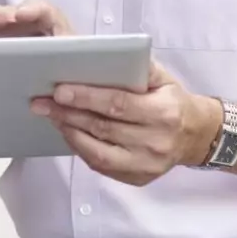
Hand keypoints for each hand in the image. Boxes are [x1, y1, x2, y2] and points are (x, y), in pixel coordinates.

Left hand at [32, 63, 222, 185]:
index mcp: (163, 113)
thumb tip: (98, 58)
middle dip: (68, 114)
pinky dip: (81, 148)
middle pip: (103, 128)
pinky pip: (102, 166)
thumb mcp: (163, 78)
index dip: (86, 97)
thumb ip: (136, 68)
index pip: (118, 104)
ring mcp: (146, 165)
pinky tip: (69, 132)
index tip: (59, 90)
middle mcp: (155, 143)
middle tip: (41, 102)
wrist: (195, 135)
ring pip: (98, 152)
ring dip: (70, 132)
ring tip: (50, 116)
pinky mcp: (138, 179)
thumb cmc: (173, 101)